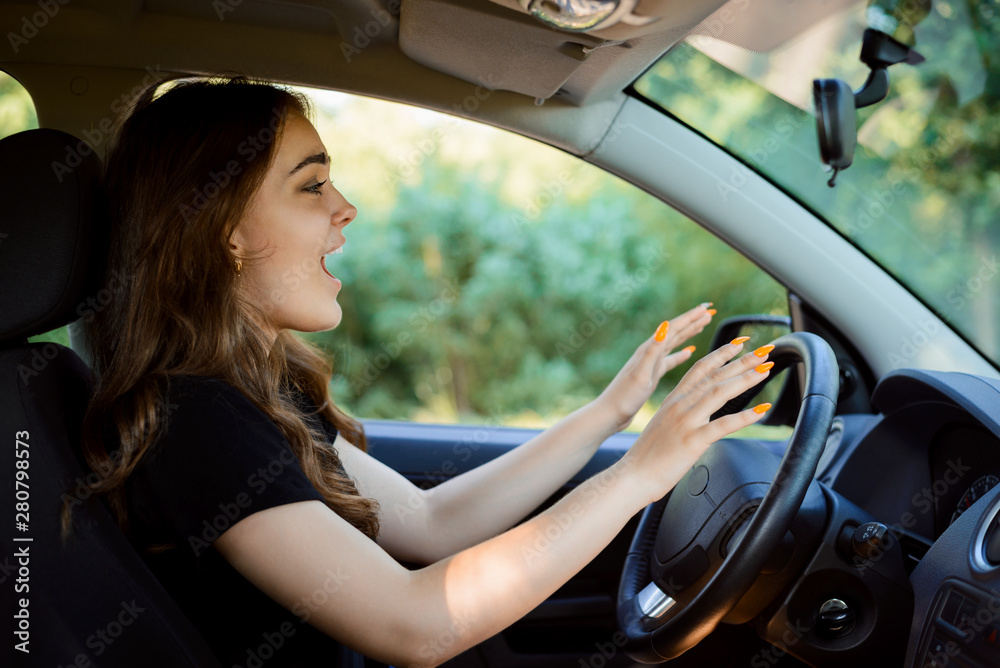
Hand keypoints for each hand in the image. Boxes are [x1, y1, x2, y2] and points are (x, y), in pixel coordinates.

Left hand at [595, 302, 714, 432]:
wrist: (610, 413)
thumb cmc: (625, 396)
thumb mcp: (642, 373)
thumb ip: (653, 351)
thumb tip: (664, 326)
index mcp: (649, 350)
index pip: (673, 328)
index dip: (691, 317)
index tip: (706, 308)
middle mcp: (649, 353)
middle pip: (675, 331)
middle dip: (692, 320)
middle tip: (709, 311)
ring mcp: (650, 363)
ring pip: (673, 343)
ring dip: (688, 333)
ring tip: (702, 324)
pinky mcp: (650, 375)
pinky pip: (669, 360)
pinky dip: (680, 354)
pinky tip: (688, 352)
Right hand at [619, 338, 772, 504]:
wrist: (632, 475)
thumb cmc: (647, 456)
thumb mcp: (664, 425)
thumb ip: (682, 414)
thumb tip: (700, 413)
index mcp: (673, 400)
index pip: (700, 368)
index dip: (722, 354)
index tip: (740, 344)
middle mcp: (680, 405)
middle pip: (714, 375)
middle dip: (741, 361)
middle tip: (763, 351)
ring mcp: (686, 421)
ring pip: (719, 392)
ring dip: (745, 378)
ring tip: (765, 370)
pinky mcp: (692, 440)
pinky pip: (723, 424)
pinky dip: (745, 416)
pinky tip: (761, 410)